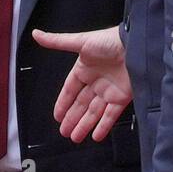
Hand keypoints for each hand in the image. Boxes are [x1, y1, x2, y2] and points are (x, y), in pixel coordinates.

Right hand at [32, 26, 132, 142]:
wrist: (136, 45)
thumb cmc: (109, 40)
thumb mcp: (80, 41)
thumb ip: (57, 42)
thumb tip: (36, 34)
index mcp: (84, 69)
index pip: (70, 90)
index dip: (63, 103)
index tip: (56, 116)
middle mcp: (96, 82)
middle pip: (80, 104)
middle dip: (72, 118)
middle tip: (64, 132)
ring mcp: (109, 90)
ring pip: (94, 112)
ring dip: (84, 125)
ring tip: (75, 138)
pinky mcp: (122, 97)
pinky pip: (110, 115)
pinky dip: (103, 126)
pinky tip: (96, 136)